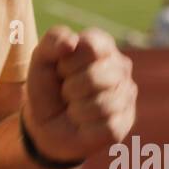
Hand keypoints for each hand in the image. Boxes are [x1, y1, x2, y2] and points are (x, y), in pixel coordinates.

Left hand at [22, 26, 136, 163]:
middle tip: (67, 91)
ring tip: (74, 107)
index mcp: (103, 45)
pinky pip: (106, 127)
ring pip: (102, 105)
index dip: (68, 62)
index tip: (61, 69)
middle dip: (70, 88)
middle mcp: (121, 67)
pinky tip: (83, 123)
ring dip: (76, 109)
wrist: (44, 123)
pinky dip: (85, 127)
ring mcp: (126, 95)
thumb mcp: (41, 59)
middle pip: (96, 77)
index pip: (91, 47)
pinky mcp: (124, 122)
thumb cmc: (47, 87)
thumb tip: (71, 42)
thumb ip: (52, 41)